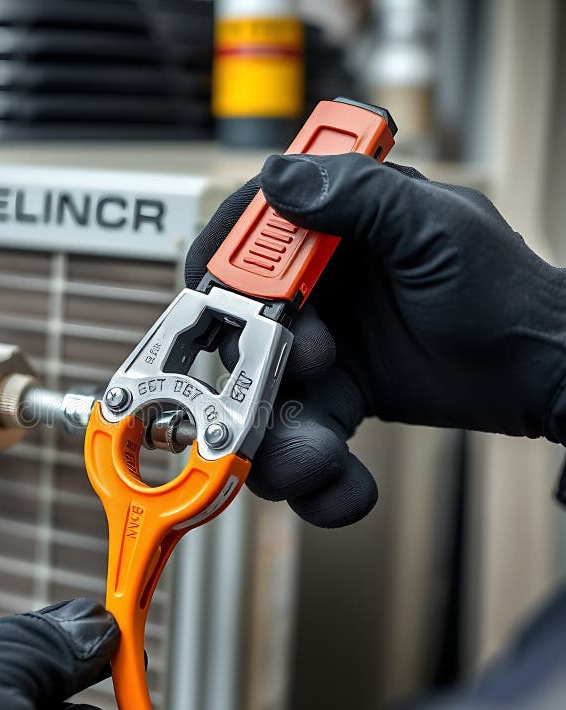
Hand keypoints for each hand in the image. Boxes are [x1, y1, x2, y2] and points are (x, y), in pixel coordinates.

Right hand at [186, 153, 565, 526]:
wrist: (540, 373)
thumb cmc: (503, 291)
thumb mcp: (437, 228)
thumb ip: (361, 198)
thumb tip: (280, 177)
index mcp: (333, 232)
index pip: (250, 235)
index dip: (224, 264)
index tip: (226, 298)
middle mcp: (316, 291)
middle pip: (239, 323)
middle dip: (255, 359)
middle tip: (311, 366)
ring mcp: (320, 349)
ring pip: (259, 394)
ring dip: (278, 437)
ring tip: (321, 460)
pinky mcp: (334, 399)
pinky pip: (298, 437)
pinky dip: (312, 473)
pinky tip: (343, 483)